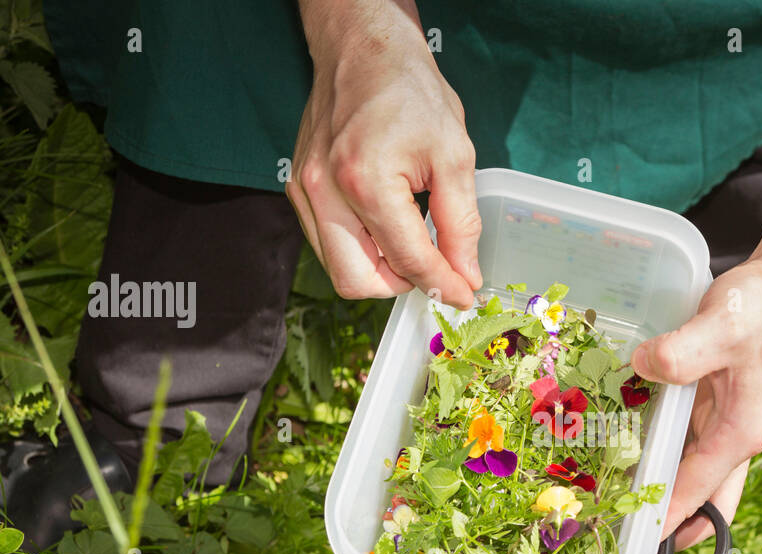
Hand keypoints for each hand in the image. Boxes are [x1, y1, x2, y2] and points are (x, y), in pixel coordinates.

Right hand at [289, 0, 480, 306]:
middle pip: (358, 281)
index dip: (442, 285)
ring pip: (340, 270)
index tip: (464, 296)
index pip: (406, 260)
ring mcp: (303, 192)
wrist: (363, 50)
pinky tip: (386, 224)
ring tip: (411, 240)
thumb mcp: (454, 156)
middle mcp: (323, 191)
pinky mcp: (296, 191)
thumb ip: (460, 224)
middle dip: (401, 284)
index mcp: (365, 181)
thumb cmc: (410, 92)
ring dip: (380, 270)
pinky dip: (361, 250)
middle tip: (433, 267)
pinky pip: (327, 246)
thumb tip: (465, 276)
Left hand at [630, 257, 761, 549]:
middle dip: (662, 522)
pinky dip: (655, 453)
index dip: (663, 521)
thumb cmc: (760, 308)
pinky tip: (619, 449)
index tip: (631, 543)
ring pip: (688, 474)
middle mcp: (734, 438)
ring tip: (607, 501)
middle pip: (698, 500)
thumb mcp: (721, 327)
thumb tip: (640, 367)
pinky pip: (680, 443)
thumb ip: (680, 353)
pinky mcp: (711, 406)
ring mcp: (723, 425)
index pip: (697, 494)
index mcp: (740, 434)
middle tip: (615, 533)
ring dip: (656, 489)